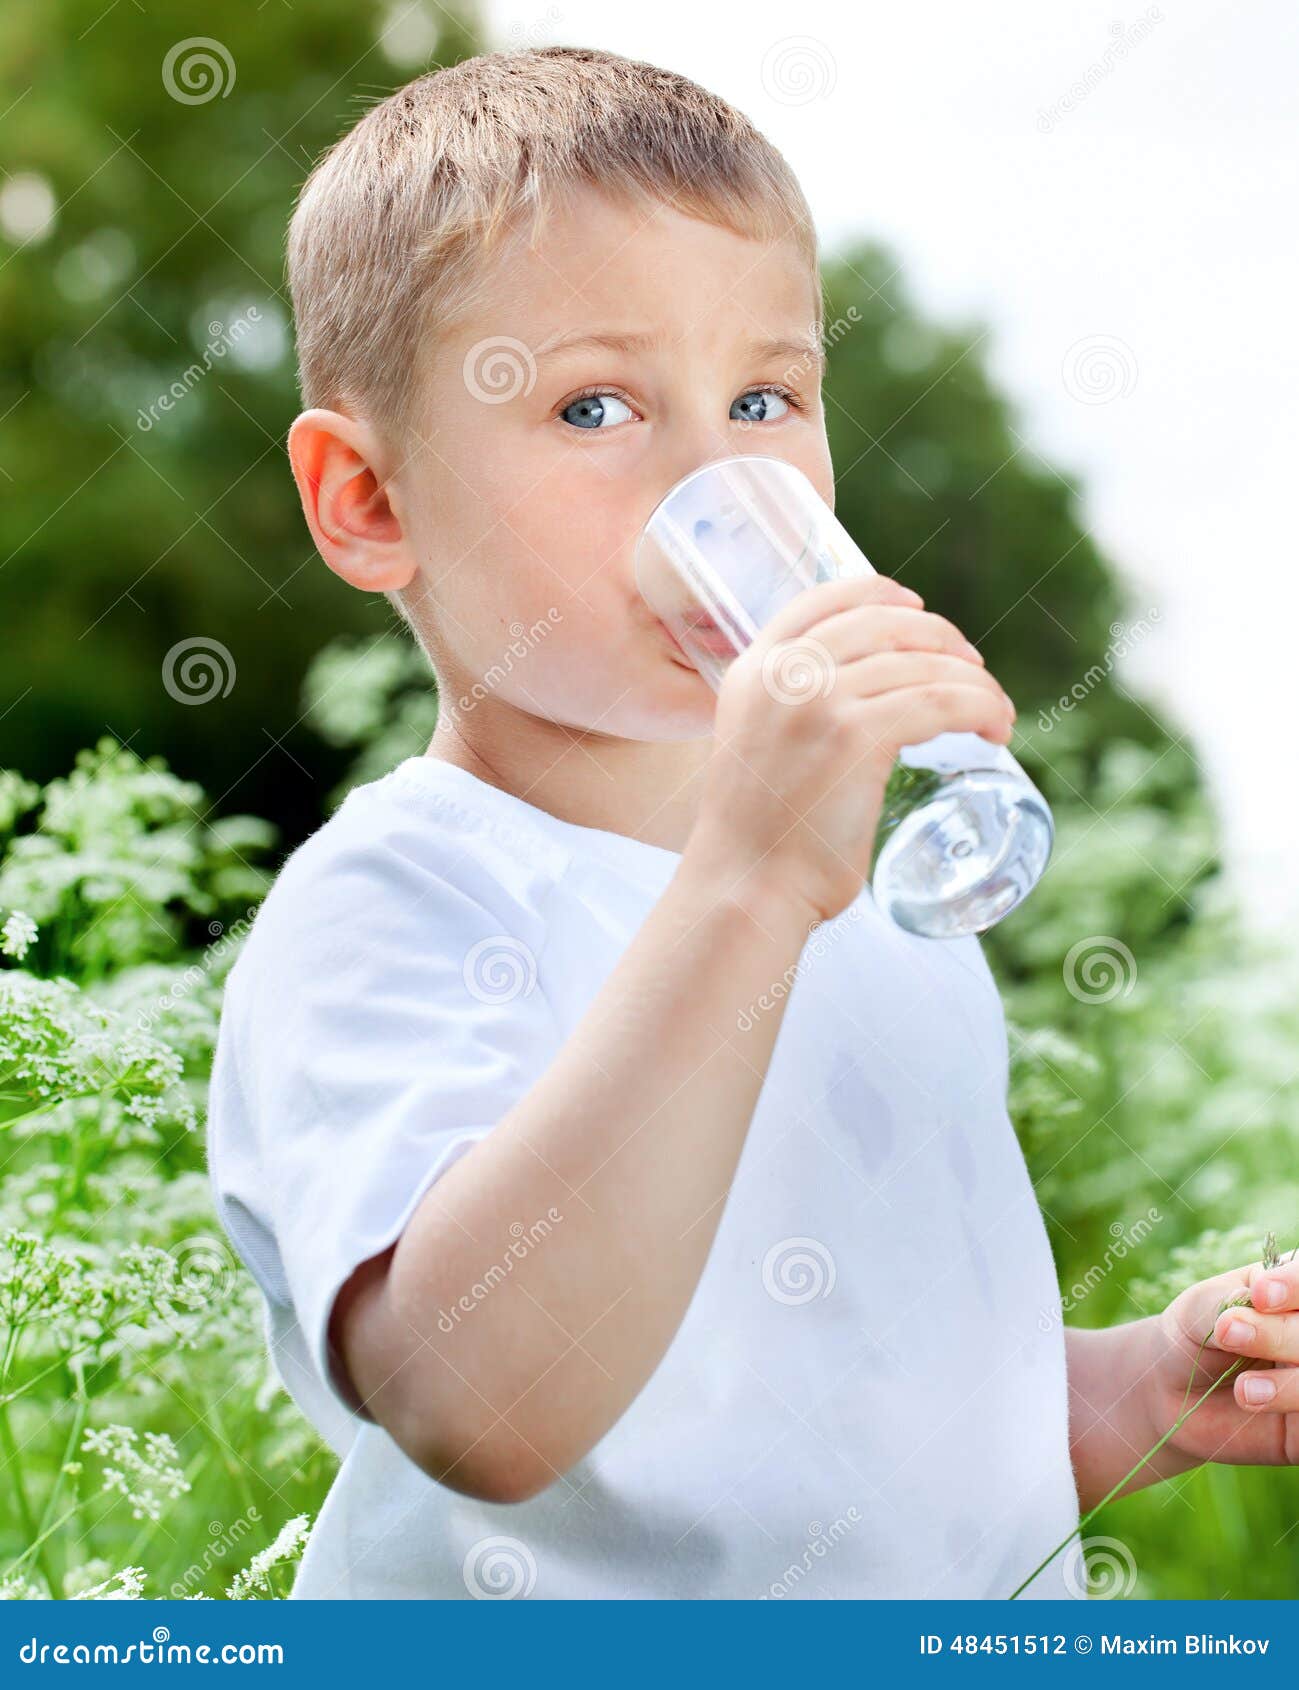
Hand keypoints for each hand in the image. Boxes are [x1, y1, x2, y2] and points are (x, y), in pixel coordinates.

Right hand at [688, 575, 1015, 925]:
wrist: (745, 886)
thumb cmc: (759, 838)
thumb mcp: (758, 747)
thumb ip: (792, 714)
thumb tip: (856, 705)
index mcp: (754, 669)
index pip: (823, 600)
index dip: (880, 593)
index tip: (918, 608)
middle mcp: (783, 673)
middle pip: (883, 622)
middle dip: (940, 637)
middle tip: (971, 666)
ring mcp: (818, 700)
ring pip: (921, 664)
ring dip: (973, 680)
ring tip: (994, 709)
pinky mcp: (856, 737)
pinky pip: (939, 702)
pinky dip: (980, 706)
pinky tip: (995, 726)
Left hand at [1141, 1246, 1298, 1466]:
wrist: (1173, 1390)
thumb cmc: (1193, 1334)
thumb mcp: (1200, 1311)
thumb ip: (1225, 1304)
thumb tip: (1253, 1296)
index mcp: (1294, 1290)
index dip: (1295, 1286)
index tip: (1260, 1295)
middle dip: (1283, 1334)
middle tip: (1229, 1332)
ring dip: (1288, 1384)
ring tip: (1244, 1388)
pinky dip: (1289, 1403)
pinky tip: (1252, 1400)